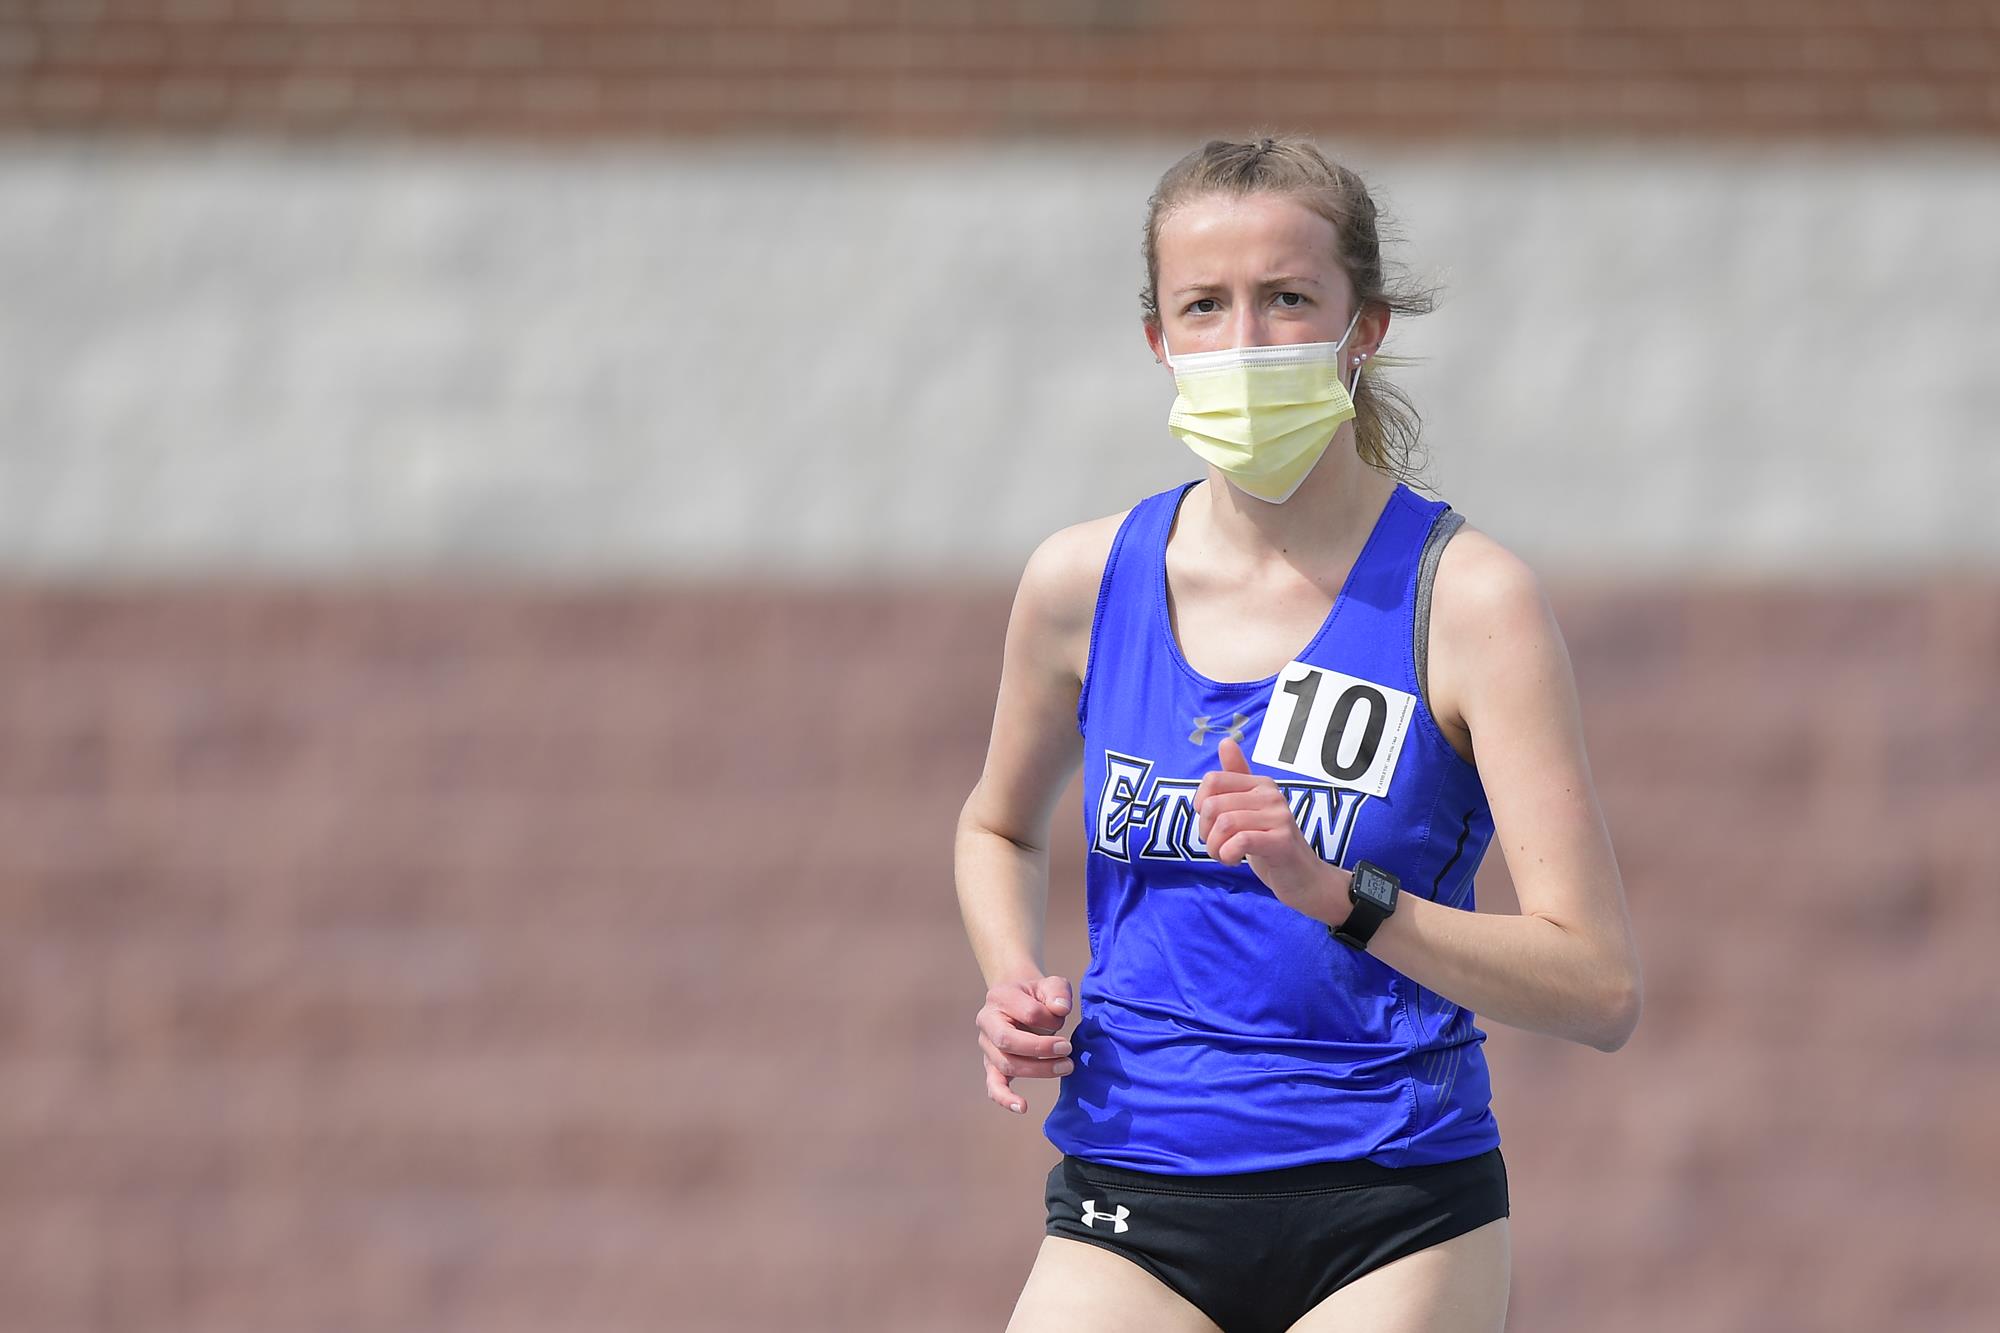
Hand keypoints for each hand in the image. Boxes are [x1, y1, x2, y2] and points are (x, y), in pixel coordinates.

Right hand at [976, 974, 1073, 1114]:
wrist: (1021, 1002)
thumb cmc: (1038, 995)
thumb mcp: (1051, 984)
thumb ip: (1058, 992)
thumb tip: (1060, 1009)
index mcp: (1000, 996)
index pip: (1027, 1013)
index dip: (1050, 1018)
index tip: (1062, 1017)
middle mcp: (986, 1021)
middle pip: (1007, 1041)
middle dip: (1041, 1048)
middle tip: (1067, 1049)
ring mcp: (987, 1046)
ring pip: (1006, 1064)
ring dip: (1038, 1070)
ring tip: (1066, 1066)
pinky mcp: (991, 1065)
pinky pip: (993, 1085)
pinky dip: (1005, 1098)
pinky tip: (1022, 1107)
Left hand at [1196, 736, 1351, 924]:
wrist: (1303, 878)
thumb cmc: (1270, 844)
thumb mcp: (1250, 810)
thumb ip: (1237, 779)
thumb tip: (1226, 741)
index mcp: (1260, 784)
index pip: (1213, 780)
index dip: (1201, 805)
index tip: (1211, 824)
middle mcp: (1271, 795)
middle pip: (1213, 805)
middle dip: (1206, 832)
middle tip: (1218, 846)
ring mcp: (1279, 817)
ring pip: (1223, 824)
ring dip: (1215, 847)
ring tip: (1225, 856)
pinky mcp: (1282, 841)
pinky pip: (1240, 841)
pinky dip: (1227, 855)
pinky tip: (1234, 861)